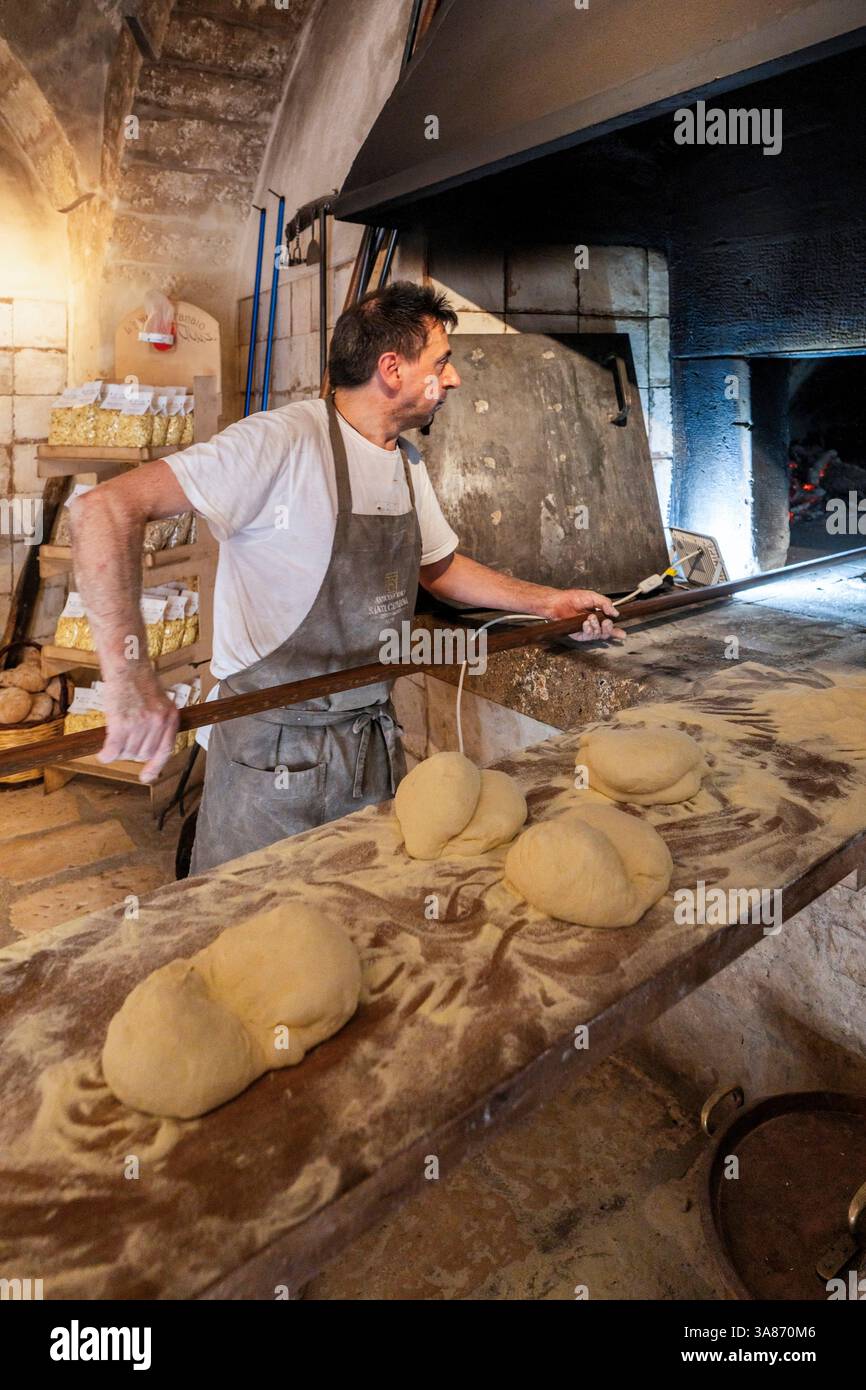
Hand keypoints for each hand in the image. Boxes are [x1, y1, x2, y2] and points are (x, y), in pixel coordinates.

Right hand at [98, 665, 179, 782]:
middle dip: (131, 752)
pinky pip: (113, 750)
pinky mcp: (122, 723)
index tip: (146, 777)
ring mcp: (141, 724)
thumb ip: (158, 722)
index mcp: (170, 718)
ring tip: (114, 737)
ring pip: (127, 753)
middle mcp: (158, 722)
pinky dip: (106, 754)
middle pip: (143, 754)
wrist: (127, 665)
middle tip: (123, 740)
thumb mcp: (159, 702)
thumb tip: (149, 747)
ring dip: (118, 751)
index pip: (165, 750)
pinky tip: (103, 753)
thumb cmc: (139, 682)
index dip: (155, 767)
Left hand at [545, 588, 624, 642]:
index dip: (616, 631)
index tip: (622, 634)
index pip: (609, 626)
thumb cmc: (573, 598)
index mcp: (599, 616)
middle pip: (606, 633)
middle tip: (606, 622)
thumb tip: (615, 612)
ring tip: (590, 617)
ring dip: (596, 626)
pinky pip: (588, 636)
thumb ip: (605, 603)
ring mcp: (586, 630)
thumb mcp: (593, 597)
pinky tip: (585, 623)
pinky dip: (589, 629)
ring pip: (598, 635)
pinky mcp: (579, 634)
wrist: (560, 602)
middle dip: (609, 628)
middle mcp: (594, 625)